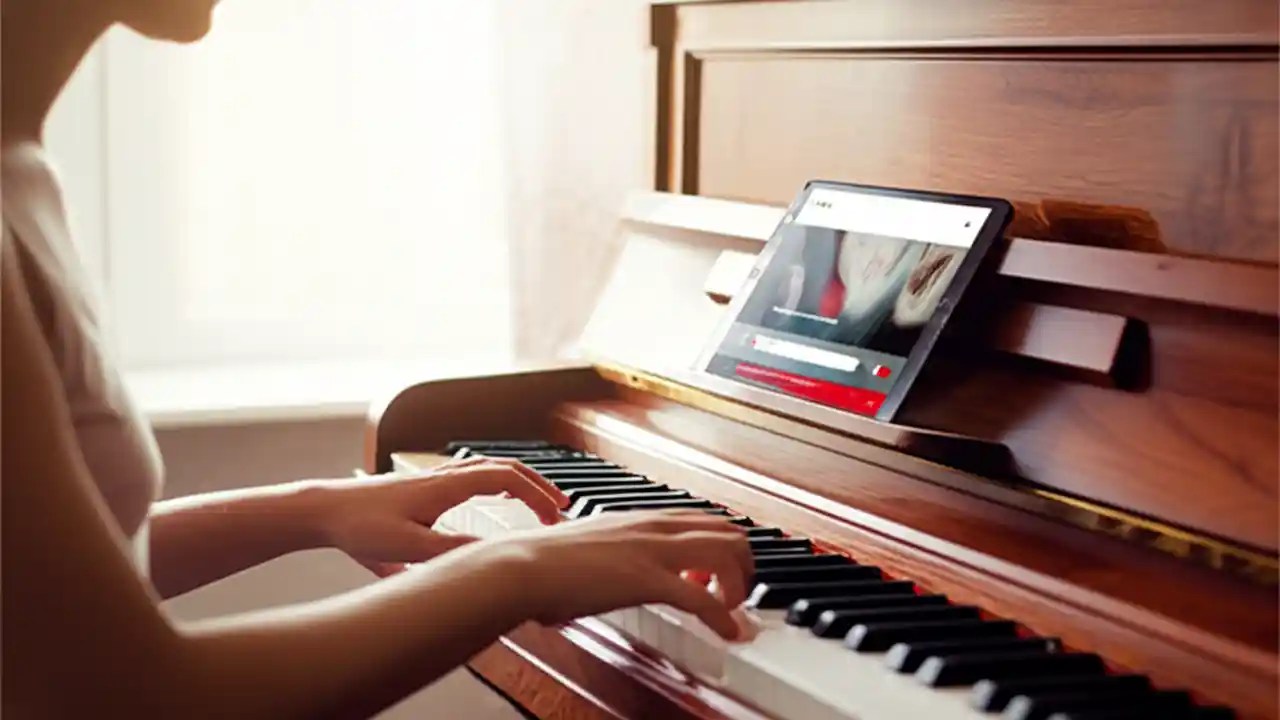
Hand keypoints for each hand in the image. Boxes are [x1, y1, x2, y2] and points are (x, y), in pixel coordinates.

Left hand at [317, 456, 569, 575]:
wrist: (326, 509)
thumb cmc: (360, 527)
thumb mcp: (407, 547)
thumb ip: (450, 552)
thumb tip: (491, 555)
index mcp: (446, 488)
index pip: (506, 479)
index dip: (536, 495)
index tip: (554, 517)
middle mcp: (445, 476)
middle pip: (506, 468)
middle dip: (539, 485)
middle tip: (562, 507)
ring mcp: (437, 478)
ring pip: (491, 468)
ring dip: (521, 482)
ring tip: (542, 501)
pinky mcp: (427, 486)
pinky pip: (476, 474)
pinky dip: (500, 481)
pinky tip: (501, 498)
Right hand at [484, 510, 754, 639]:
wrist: (522, 566)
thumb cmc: (543, 563)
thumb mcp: (588, 548)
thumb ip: (609, 555)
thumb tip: (609, 575)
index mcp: (639, 519)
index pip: (700, 519)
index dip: (721, 544)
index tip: (719, 570)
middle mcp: (653, 526)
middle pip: (726, 528)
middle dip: (742, 561)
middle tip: (735, 591)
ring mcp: (652, 550)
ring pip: (727, 552)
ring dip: (739, 583)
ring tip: (731, 609)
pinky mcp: (648, 579)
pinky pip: (703, 598)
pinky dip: (724, 617)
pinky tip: (728, 633)